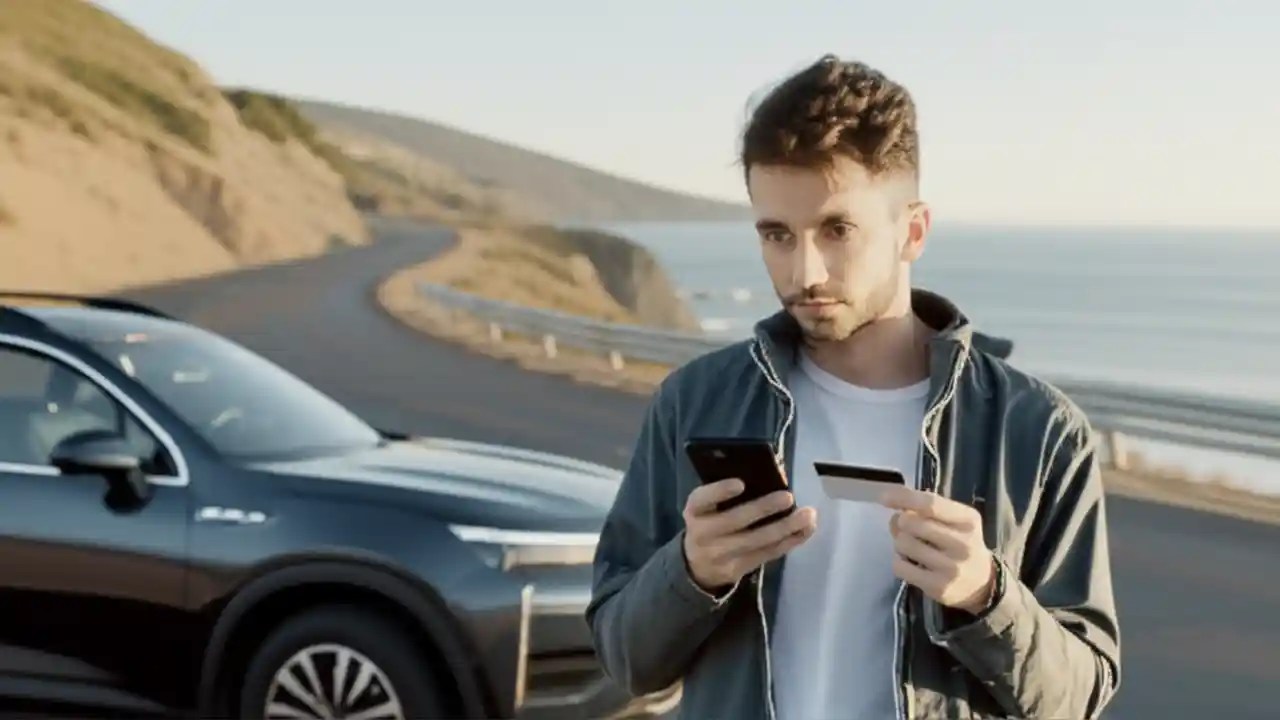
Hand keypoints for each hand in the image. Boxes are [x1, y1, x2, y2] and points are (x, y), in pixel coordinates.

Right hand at [682, 479, 817, 591]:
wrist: (698, 566)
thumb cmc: (709, 523)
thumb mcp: (707, 509)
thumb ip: (726, 496)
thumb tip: (770, 476)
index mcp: (694, 511)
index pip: (701, 499)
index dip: (719, 491)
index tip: (740, 483)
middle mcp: (703, 534)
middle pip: (735, 521)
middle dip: (763, 509)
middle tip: (788, 497)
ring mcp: (721, 555)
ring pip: (757, 541)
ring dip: (786, 527)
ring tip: (808, 515)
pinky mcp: (739, 570)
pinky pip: (768, 554)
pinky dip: (790, 541)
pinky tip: (805, 529)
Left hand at [880, 486, 995, 613]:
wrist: (982, 585)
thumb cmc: (962, 544)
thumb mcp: (955, 521)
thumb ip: (927, 508)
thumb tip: (890, 500)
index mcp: (968, 521)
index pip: (931, 504)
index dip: (904, 498)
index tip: (885, 497)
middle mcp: (963, 544)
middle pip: (912, 523)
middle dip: (901, 523)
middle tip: (906, 528)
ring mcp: (951, 568)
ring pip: (903, 543)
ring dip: (900, 542)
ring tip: (911, 546)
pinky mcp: (937, 587)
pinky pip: (900, 566)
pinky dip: (899, 561)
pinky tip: (910, 563)